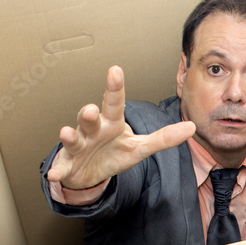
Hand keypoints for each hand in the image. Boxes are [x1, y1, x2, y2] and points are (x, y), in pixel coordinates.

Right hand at [46, 66, 195, 188]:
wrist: (89, 172)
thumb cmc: (112, 153)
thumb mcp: (140, 147)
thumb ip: (163, 138)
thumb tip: (191, 127)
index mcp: (111, 123)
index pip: (114, 103)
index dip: (115, 88)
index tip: (115, 70)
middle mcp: (92, 130)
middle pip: (90, 119)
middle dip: (88, 114)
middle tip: (91, 109)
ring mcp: (78, 146)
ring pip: (73, 138)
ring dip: (69, 136)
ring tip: (67, 132)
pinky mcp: (68, 164)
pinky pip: (62, 167)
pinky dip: (58, 170)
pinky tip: (54, 174)